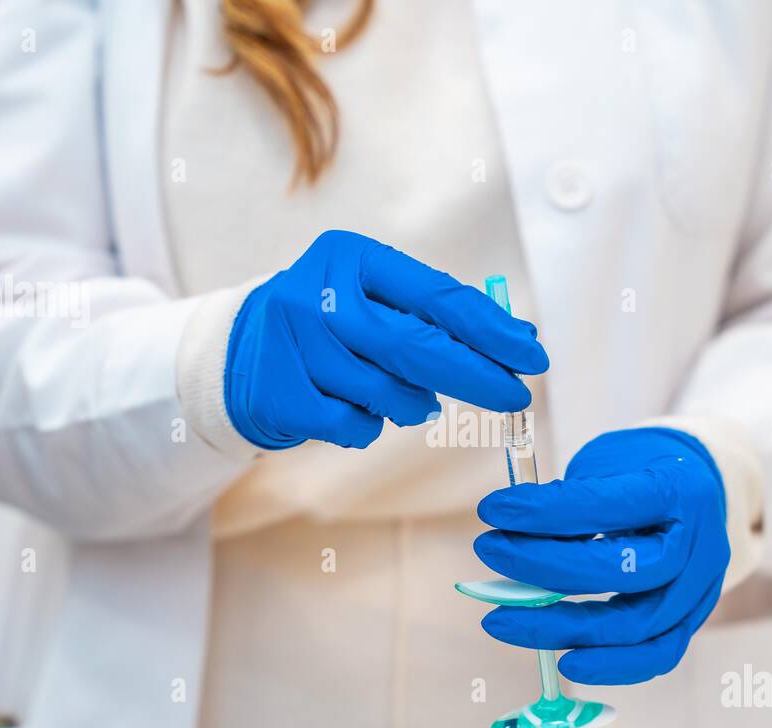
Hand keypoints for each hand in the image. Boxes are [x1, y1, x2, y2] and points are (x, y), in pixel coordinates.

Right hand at [224, 230, 548, 448]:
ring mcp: (293, 346)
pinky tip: (353, 405)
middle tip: (514, 397)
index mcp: (350, 257)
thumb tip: (519, 337)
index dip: (491, 331)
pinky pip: (356, 426)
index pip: (437, 296)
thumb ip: (438, 314)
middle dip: (475, 376)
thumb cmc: (330, 323)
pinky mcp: (281, 396)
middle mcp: (317, 294)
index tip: (531, 355)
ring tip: (401, 394)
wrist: (239, 353)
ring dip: (412, 404)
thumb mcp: (376, 298)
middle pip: (417, 347)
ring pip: (389, 394)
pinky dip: (370, 425)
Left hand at [473, 428, 729, 684]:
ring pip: (636, 625)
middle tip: (490, 551)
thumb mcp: (607, 464)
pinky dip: (609, 666)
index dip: (544, 512)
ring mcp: (700, 588)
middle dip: (545, 567)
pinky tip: (563, 661)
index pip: (606, 506)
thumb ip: (570, 499)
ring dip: (562, 627)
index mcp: (677, 489)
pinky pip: (656, 656)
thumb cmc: (642, 472)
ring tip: (502, 619)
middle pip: (621, 570)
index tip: (492, 510)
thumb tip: (510, 536)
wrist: (699, 489)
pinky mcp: (692, 621)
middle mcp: (698, 543)